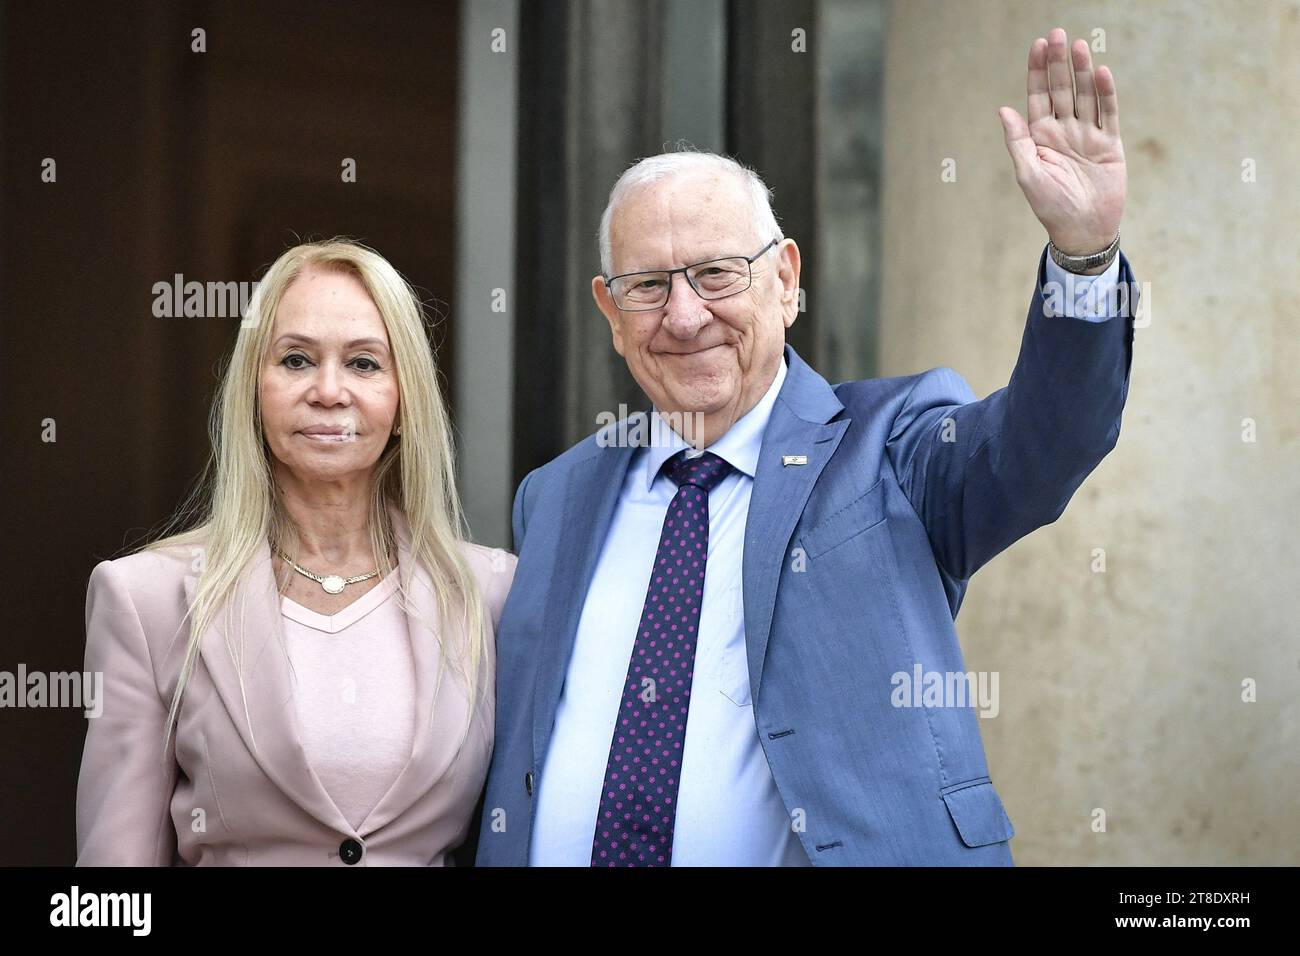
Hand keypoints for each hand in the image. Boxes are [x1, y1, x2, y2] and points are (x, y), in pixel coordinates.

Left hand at [998, 28, 1125, 256]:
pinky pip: (1108, 113)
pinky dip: (1105, 94)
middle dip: (1058, 63)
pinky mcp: (1109, 144)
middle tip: (1057, 34)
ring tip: (1079, 46)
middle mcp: (1063, 131)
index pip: (1038, 96)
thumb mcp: (1028, 174)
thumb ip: (1018, 141)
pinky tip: (1100, 73)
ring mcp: (1087, 135)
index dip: (1037, 71)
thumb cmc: (1050, 206)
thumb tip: (1003, 109)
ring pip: (1085, 96)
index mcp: (1040, 137)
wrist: (1082, 230)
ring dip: (1082, 71)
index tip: (1037, 45)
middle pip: (1061, 89)